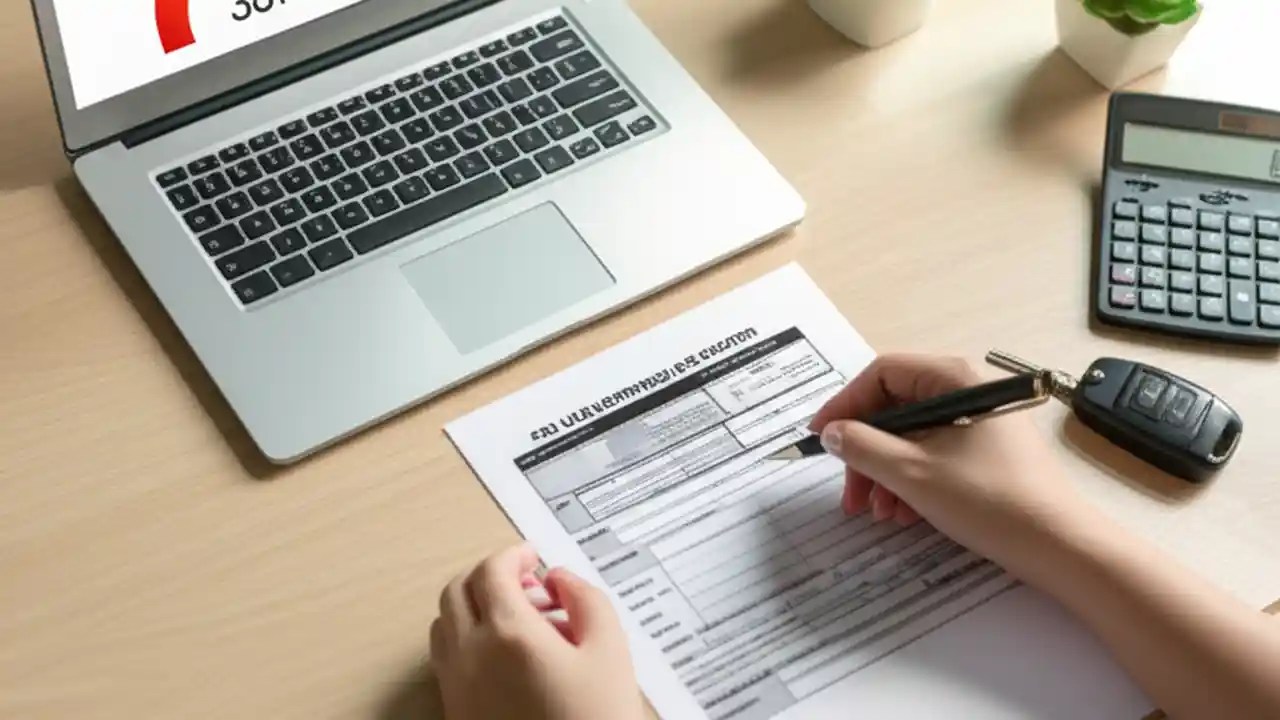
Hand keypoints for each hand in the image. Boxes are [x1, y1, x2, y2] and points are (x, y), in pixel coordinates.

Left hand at [431, 544, 646, 719]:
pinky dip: (466, 637)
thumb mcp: (611, 651)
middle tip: (525, 581)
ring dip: (474, 604)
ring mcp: (457, 684)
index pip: (492, 571)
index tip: (533, 556)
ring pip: (444, 622)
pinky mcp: (456, 709)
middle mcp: (471, 655)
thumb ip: (586, 599)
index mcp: (509, 633)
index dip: (513, 554)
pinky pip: (445, 656)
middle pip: (457, 589)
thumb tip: (559, 578)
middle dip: (489, 574)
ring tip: (518, 618)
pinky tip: (506, 653)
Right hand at [809, 355, 1102, 586]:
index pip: (883, 373)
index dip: (846, 404)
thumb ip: (864, 447)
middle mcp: (969, 391)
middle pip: (896, 408)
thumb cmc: (989, 500)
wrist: (1061, 546)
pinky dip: (912, 481)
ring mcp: (981, 423)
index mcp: (955, 379)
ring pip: (913, 437)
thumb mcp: (912, 473)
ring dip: (885, 473)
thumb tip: (833, 432)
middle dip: (866, 451)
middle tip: (851, 493)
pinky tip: (906, 515)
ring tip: (880, 512)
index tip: (822, 437)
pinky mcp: (989, 454)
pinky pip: (935, 455)